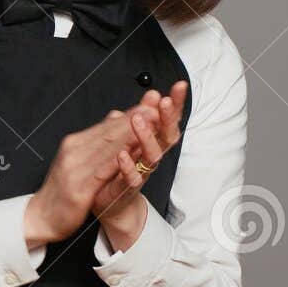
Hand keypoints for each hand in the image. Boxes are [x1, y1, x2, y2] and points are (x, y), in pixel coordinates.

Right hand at [23, 100, 163, 249]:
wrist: (41, 216)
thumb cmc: (62, 190)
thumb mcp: (78, 161)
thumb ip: (97, 141)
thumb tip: (115, 118)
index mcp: (75, 144)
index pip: (105, 126)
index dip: (129, 115)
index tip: (149, 105)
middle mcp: (73, 152)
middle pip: (108, 133)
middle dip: (133, 120)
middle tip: (155, 109)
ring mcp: (74, 169)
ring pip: (106, 148)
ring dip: (130, 135)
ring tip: (148, 126)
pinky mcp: (78, 189)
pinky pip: (101, 172)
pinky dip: (118, 161)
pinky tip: (131, 154)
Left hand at [92, 81, 187, 249]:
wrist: (108, 201)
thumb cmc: (120, 165)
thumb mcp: (128, 135)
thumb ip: (138, 116)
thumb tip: (150, 95)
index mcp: (151, 141)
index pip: (166, 120)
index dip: (175, 104)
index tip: (179, 86)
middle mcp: (150, 156)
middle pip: (166, 135)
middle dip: (167, 117)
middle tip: (164, 102)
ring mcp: (141, 173)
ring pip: (151, 155)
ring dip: (146, 136)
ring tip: (139, 119)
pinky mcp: (127, 189)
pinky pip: (131, 178)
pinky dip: (128, 166)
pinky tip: (123, 154)